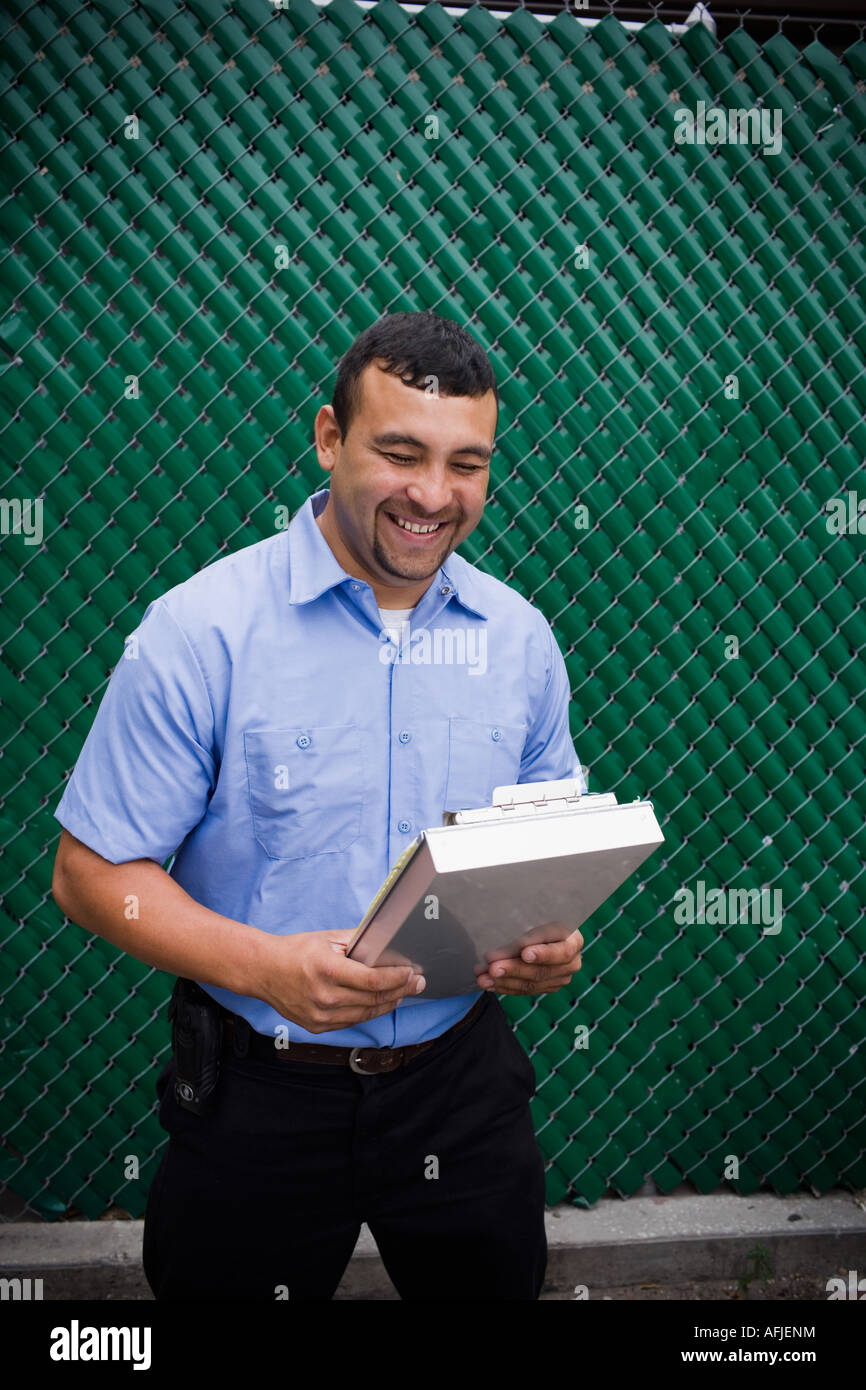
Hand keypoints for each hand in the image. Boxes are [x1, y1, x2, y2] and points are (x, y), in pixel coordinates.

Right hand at [260, 929, 425, 1032]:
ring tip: (403, 992)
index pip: (373, 980)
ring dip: (389, 1003)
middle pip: (374, 999)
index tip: (412, 972)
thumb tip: (386, 943)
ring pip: (366, 1014)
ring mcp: (320, 1016)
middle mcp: (325, 997)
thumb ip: (358, 942)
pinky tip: (380, 1003)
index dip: (397, 978)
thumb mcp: (327, 939)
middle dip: (401, 990)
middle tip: (417, 982)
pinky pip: (351, 1021)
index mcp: (328, 970)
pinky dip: (369, 1013)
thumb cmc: (296, 951)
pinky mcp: (317, 1027)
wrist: (264, 971)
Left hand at [475, 924, 583, 995]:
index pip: (561, 951)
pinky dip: (503, 986)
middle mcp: (571, 964)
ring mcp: (559, 979)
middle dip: (513, 969)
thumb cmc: (539, 924)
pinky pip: (523, 991)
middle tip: (491, 967)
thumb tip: (493, 960)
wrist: (546, 935)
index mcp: (574, 942)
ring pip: (530, 984)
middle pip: (541, 971)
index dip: (543, 954)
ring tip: (482, 977)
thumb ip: (518, 944)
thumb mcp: (533, 928)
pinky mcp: (546, 988)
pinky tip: (487, 984)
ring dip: (503, 981)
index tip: (524, 952)